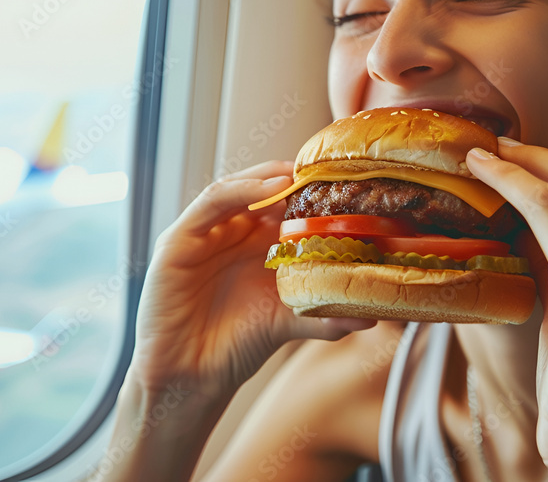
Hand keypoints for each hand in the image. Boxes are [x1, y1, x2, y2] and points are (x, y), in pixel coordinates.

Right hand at [128, 160, 375, 400]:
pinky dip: (238, 190)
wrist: (192, 378)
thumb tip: (370, 315)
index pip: (285, 201)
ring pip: (238, 186)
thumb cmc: (237, 345)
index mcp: (258, 242)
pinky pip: (210, 203)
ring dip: (268, 177)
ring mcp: (205, 233)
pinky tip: (267, 191)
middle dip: (293, 175)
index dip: (312, 189)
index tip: (344, 182)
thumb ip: (325, 316)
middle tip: (323, 169)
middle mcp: (232, 231)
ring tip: (296, 177)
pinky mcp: (178, 240)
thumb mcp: (289, 323)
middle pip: (263, 186)